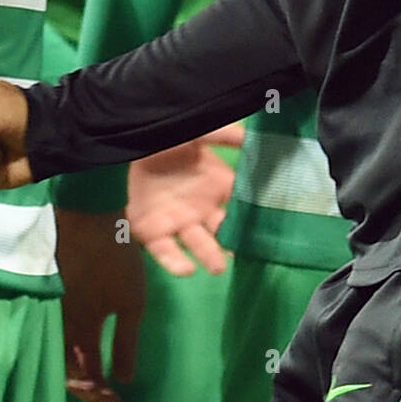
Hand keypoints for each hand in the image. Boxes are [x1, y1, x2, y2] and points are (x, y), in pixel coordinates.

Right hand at [57, 208, 145, 401]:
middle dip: (87, 391)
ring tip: (97, 383)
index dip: (102, 400)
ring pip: (58, 356)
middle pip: (67, 372)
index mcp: (80, 331)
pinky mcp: (51, 298)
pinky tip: (82, 351)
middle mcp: (59, 327)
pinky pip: (55, 335)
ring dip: (76, 373)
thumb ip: (125, 342)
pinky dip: (68, 351)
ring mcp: (52, 312)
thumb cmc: (116, 258)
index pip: (87, 378)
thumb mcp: (131, 301)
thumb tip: (122, 381)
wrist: (87, 217)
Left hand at [128, 125, 244, 275]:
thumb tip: (254, 139)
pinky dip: (175, 262)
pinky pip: (166, 251)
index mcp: (218, 186)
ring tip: (218, 267)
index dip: (252, 213)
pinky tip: (186, 269)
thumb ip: (226, 135)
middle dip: (231, 242)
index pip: (241, 203)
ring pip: (197, 243)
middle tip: (242, 252)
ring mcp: (178, 222)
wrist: (133, 143)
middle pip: (222, 229)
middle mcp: (202, 209)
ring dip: (209, 255)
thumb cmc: (170, 139)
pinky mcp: (153, 232)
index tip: (267, 223)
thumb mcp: (200, 132)